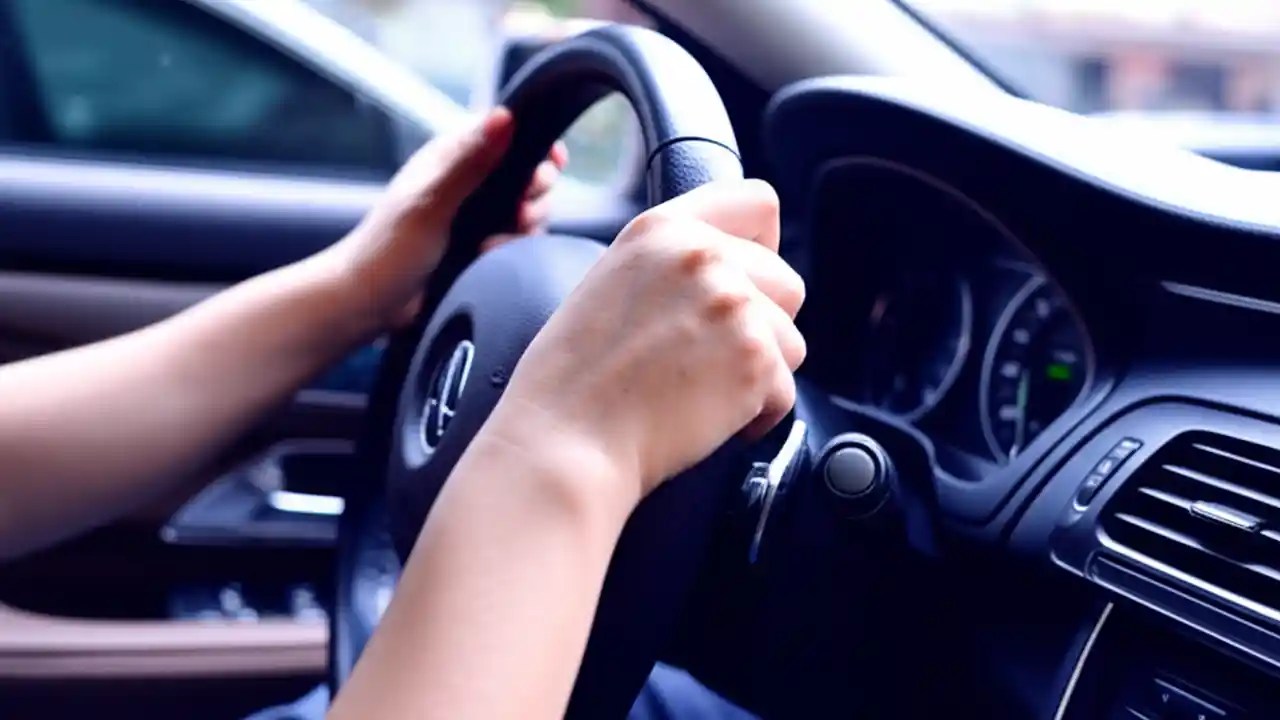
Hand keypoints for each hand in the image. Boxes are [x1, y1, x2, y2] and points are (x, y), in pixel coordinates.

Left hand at [326, 107, 566, 329]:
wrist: (368, 305)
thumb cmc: (388, 250)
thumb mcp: (431, 203)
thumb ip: (469, 163)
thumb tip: (505, 117)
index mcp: (451, 157)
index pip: (506, 131)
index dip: (534, 141)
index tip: (553, 162)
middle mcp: (466, 181)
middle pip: (526, 172)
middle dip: (535, 191)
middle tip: (521, 213)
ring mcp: (474, 215)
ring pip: (525, 208)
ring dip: (525, 224)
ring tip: (498, 241)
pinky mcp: (479, 246)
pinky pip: (516, 239)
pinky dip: (514, 247)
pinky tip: (493, 256)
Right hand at [486, 180, 805, 502]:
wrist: (566, 439)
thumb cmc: (574, 379)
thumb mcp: (611, 282)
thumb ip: (671, 266)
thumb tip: (727, 274)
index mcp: (662, 229)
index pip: (758, 202)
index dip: (764, 247)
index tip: (750, 281)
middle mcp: (704, 256)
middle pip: (787, 283)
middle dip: (763, 326)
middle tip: (711, 359)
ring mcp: (733, 305)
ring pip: (790, 341)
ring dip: (760, 373)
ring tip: (701, 392)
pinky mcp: (754, 359)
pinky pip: (785, 390)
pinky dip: (756, 415)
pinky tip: (705, 418)